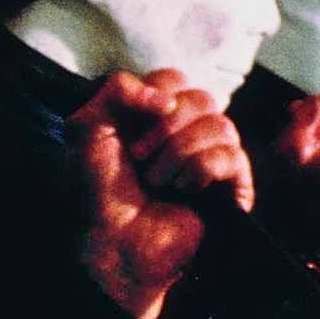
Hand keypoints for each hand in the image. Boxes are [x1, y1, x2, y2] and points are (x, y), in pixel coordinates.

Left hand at [70, 70, 253, 318]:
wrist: (112, 239)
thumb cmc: (96, 188)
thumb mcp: (87, 127)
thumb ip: (118, 88)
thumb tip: (165, 97)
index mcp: (154, 115)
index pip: (174, 79)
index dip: (153, 96)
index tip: (128, 127)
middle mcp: (186, 132)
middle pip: (202, 97)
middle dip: (165, 128)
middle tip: (139, 158)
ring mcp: (212, 157)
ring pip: (221, 124)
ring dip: (178, 152)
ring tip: (157, 181)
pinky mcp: (232, 186)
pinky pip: (232, 155)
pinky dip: (200, 169)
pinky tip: (184, 190)